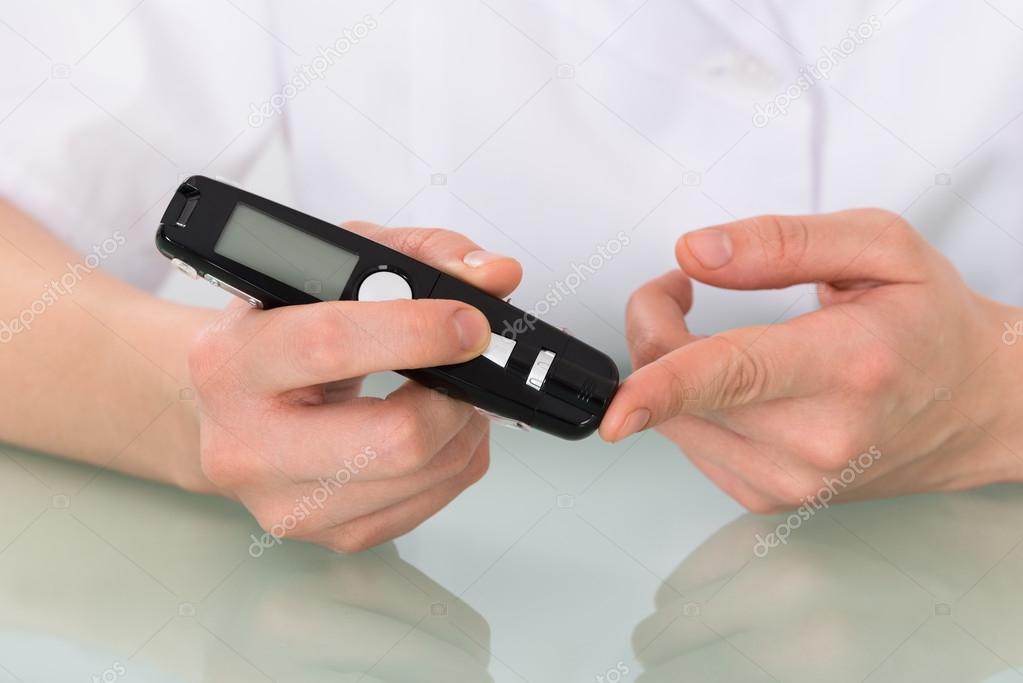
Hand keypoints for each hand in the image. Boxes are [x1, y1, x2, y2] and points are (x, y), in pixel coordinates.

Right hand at [188, 223, 520, 551]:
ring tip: (452, 392)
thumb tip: (494, 276)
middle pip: (393, 439)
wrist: (227, 411)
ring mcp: (288, 503)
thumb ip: (417, 256)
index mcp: (233, 361)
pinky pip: (427, 506)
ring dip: (463, 427)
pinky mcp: (330, 536)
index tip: (470, 323)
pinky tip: (438, 431)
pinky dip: (454, 461)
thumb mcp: (331, 270)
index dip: (417, 332)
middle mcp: (247, 444)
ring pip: (422, 474)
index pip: (332, 346)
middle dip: (453, 397)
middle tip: (468, 366)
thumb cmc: (278, 334)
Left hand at [602, 209, 1022, 510]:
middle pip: (684, 393)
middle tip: (680, 289)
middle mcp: (818, 437)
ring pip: (675, 422)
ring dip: (667, 370)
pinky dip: (690, 406)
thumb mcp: (880, 247)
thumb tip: (696, 252)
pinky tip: (730, 383)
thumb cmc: (934, 325)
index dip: (665, 386)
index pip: (737, 375)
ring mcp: (793, 479)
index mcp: (846, 366)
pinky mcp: (771, 496)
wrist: (979, 406)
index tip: (619, 409)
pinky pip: (692, 444)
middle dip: (654, 329)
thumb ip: (781, 242)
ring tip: (710, 332)